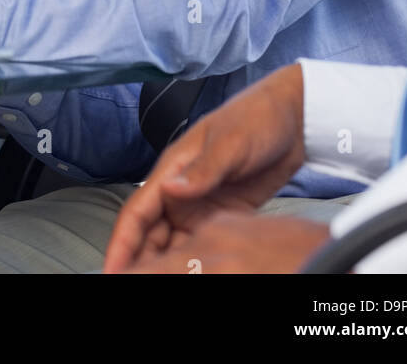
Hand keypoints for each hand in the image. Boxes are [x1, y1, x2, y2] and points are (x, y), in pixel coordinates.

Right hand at [103, 64, 305, 273]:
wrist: (295, 118)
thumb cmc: (258, 118)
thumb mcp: (231, 142)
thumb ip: (202, 170)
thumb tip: (169, 190)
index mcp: (174, 168)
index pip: (137, 212)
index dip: (121, 243)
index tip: (111, 272)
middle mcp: (181, 189)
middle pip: (150, 234)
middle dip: (140, 262)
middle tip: (133, 287)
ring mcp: (202, 202)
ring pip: (173, 242)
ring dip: (168, 264)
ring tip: (165, 283)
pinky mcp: (224, 213)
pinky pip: (201, 242)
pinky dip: (195, 259)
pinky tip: (198, 272)